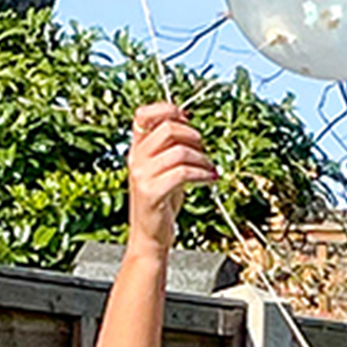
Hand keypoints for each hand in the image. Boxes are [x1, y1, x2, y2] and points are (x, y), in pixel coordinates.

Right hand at [127, 101, 216, 254]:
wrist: (149, 237)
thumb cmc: (160, 203)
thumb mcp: (163, 170)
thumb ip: (169, 147)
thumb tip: (187, 121)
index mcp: (136, 149)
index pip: (143, 114)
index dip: (168, 110)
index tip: (186, 119)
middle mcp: (136, 159)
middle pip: (168, 128)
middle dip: (193, 136)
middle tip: (203, 149)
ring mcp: (142, 175)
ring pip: (180, 151)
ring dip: (202, 158)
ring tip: (209, 169)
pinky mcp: (152, 192)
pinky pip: (183, 173)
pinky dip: (202, 174)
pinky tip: (210, 178)